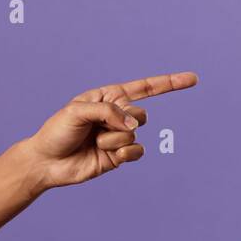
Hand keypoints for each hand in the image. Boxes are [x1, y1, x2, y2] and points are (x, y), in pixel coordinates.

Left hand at [21, 71, 198, 190]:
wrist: (47, 162)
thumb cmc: (57, 131)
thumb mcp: (77, 111)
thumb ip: (108, 112)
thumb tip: (135, 126)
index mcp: (107, 97)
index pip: (144, 88)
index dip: (170, 83)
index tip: (193, 79)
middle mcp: (117, 115)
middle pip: (140, 114)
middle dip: (119, 121)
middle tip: (95, 128)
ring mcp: (119, 135)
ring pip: (135, 134)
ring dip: (112, 139)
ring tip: (93, 142)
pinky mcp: (120, 155)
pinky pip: (137, 151)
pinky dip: (125, 153)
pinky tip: (110, 156)